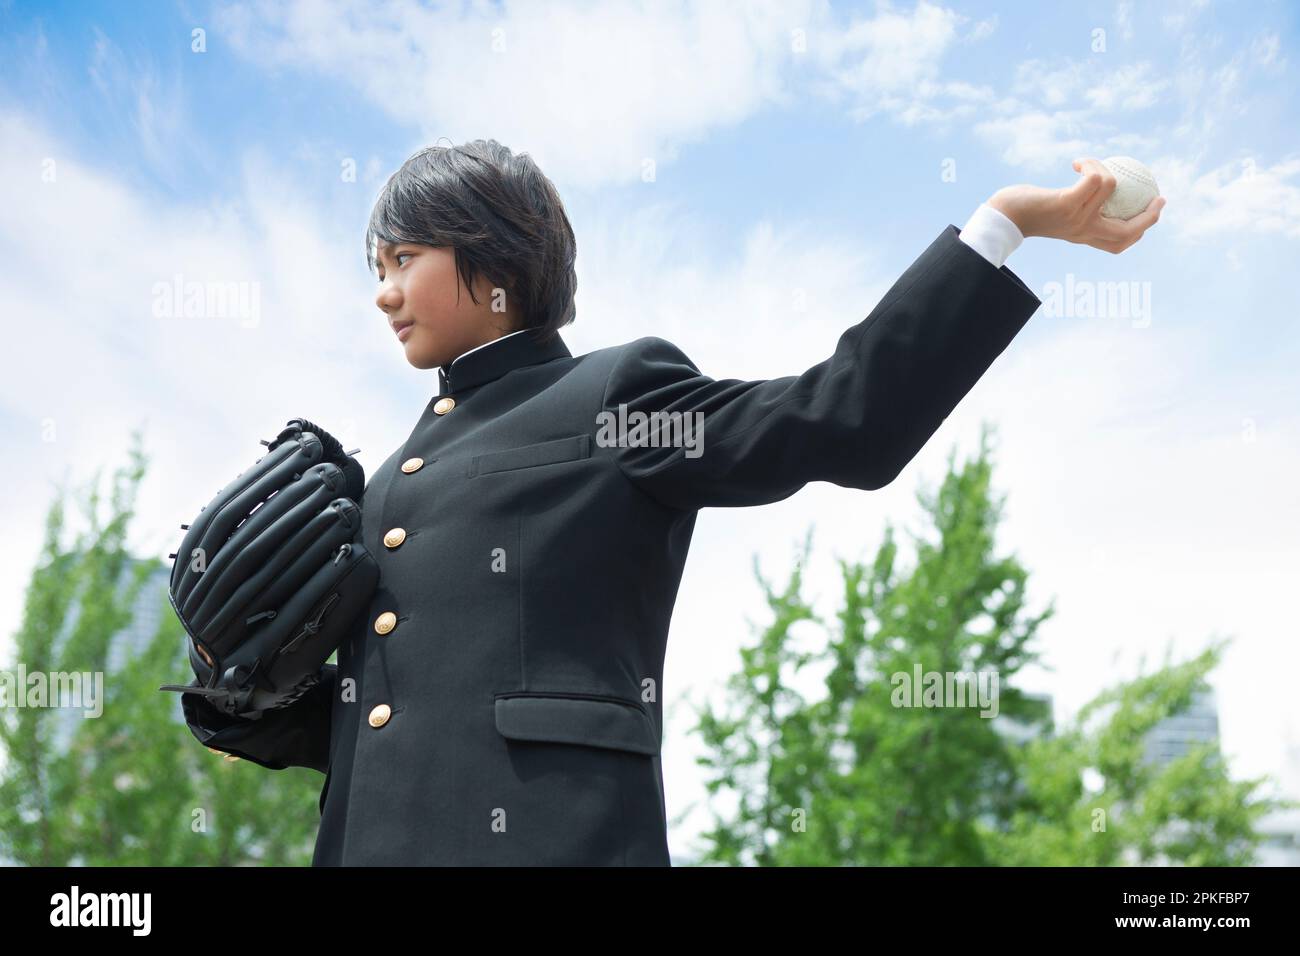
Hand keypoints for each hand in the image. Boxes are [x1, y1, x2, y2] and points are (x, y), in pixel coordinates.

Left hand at [987, 158, 1166, 253]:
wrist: (1002, 216)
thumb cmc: (1029, 211)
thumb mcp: (1059, 213)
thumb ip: (1078, 208)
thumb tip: (1098, 189)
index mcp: (1084, 236)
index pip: (1120, 243)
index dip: (1141, 230)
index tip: (1153, 211)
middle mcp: (1083, 231)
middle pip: (1128, 231)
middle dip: (1150, 215)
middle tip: (1157, 195)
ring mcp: (1077, 218)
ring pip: (1112, 188)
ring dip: (1104, 167)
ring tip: (1088, 165)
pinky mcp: (1067, 204)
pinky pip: (1095, 178)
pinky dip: (1091, 164)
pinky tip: (1077, 163)